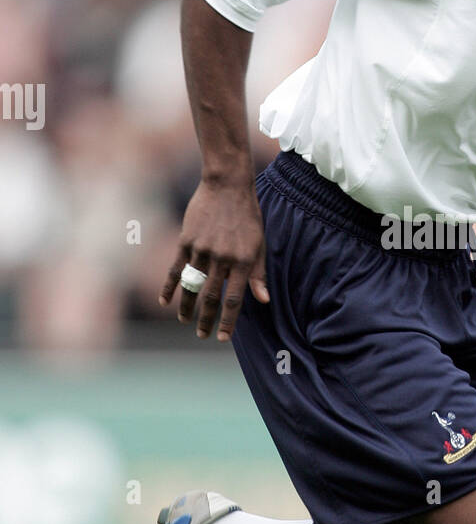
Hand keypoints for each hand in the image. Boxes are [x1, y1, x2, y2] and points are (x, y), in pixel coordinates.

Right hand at [159, 179, 269, 339]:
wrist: (227, 185)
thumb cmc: (248, 216)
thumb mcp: (260, 243)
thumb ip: (259, 274)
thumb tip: (262, 300)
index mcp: (243, 261)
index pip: (234, 299)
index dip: (228, 320)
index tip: (222, 337)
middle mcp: (221, 258)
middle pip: (211, 297)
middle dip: (206, 320)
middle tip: (202, 335)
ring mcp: (202, 250)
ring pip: (192, 286)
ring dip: (187, 307)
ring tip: (185, 321)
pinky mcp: (186, 241)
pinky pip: (176, 269)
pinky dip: (169, 286)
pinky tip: (164, 301)